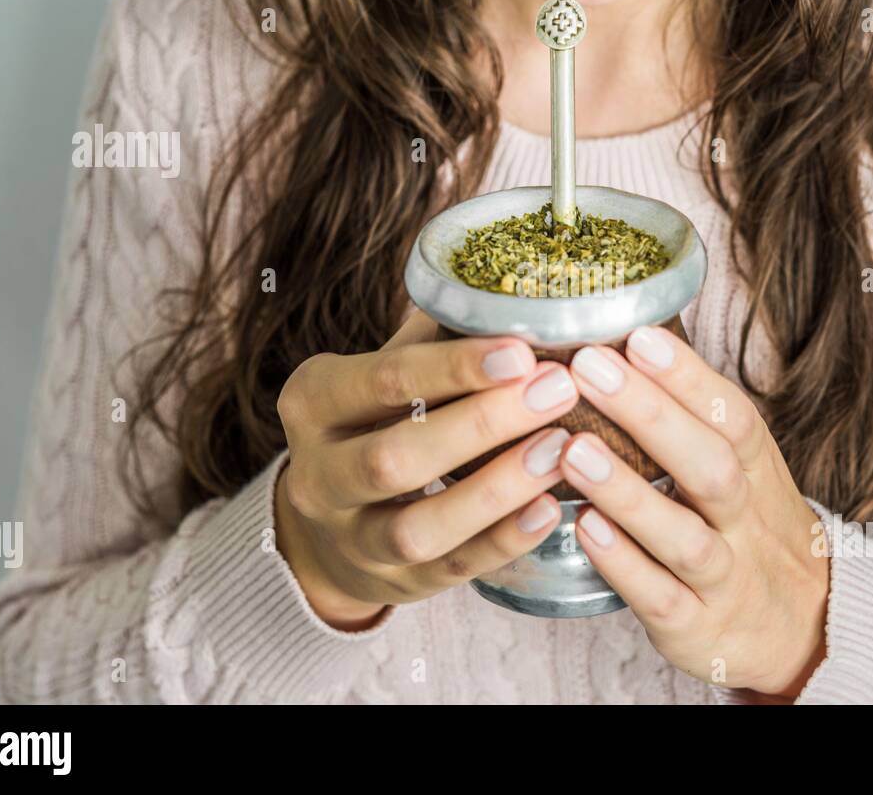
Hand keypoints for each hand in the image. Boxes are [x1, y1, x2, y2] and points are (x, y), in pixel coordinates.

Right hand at [273, 312, 579, 629]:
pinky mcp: (394, 586)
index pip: (382, 381)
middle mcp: (317, 477)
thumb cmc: (376, 422)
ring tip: (560, 449)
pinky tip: (550, 508)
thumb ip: (434, 337)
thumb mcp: (378, 375)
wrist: (325, 528)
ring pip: (417, 528)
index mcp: (312, 402)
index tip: (523, 349)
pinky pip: (450, 570)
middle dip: (482, 423)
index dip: (453, 368)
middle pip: (395, 457)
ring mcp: (351, 540)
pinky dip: (503, 541)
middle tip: (559, 389)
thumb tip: (519, 286)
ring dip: (495, 489)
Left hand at [560, 326, 829, 697]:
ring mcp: (726, 578)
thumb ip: (695, 420)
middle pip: (711, 465)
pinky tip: (585, 530)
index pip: (732, 416)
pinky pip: (662, 599)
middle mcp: (747, 521)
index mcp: (758, 472)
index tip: (638, 336)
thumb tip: (627, 343)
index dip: (687, 377)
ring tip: (574, 450)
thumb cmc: (750, 531)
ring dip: (630, 493)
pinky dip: (625, 566)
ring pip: (685, 537)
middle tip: (590, 369)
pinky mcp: (698, 629)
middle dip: (652, 415)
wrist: (806, 631)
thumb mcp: (744, 472)